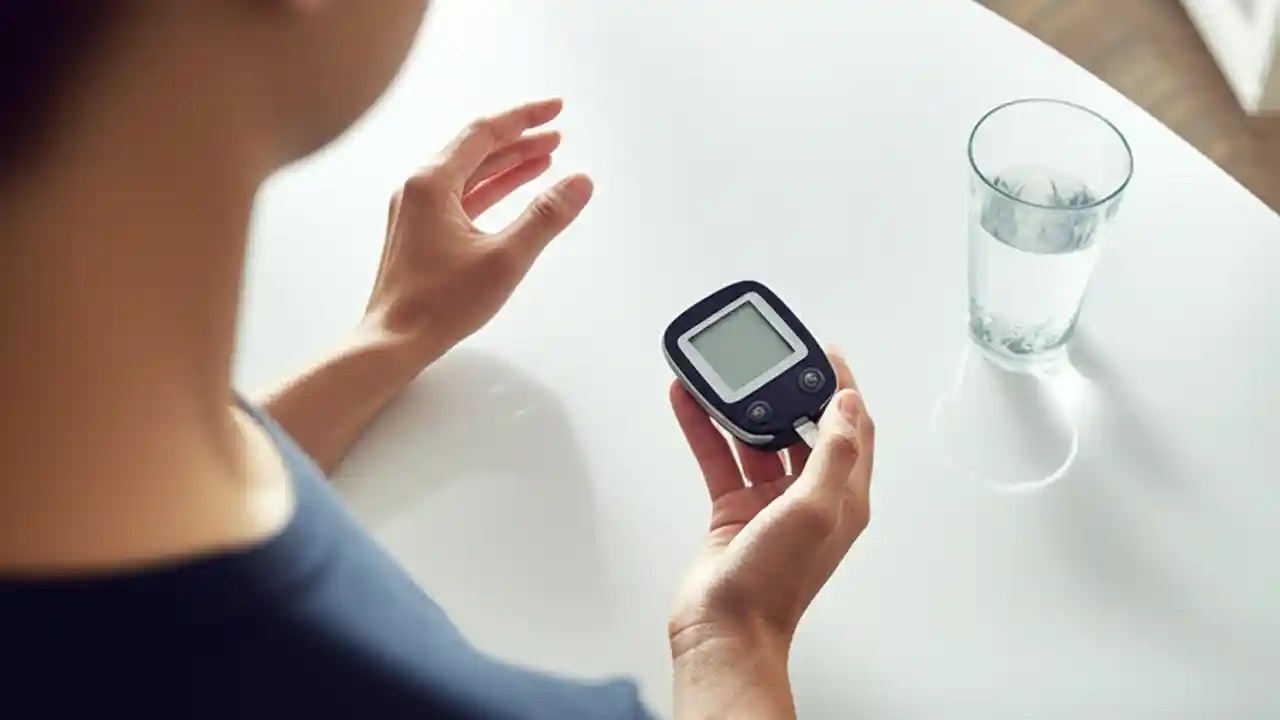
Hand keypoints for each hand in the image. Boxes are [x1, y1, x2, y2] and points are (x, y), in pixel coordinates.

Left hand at [363, 98, 592, 365]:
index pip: (484, 133)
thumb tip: (579, 183)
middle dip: (519, 139)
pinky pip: (463, 197)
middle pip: (476, 149)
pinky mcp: (421, 233)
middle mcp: (419, 189)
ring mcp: (417, 211)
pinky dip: (492, 190)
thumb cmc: (439, 304)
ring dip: (508, 164)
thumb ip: (545, 217)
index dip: (524, 118)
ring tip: (545, 157)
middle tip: (556, 132)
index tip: (555, 110)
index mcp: (432, 184)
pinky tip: (515, 191)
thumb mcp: (505, 259)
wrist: (394, 341)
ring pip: (470, 174)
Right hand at [668, 349, 874, 662]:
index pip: (853, 427)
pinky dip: (705, 430)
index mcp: (843, 497)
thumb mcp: (814, 510)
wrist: (723, 630)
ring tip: (724, 373)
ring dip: (741, 406)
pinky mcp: (733, 510)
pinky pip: (719, 458)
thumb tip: (848, 403)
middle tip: (769, 357)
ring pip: (757, 439)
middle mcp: (809, 497)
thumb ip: (833, 454)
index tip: (823, 351)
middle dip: (787, 389)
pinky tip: (688, 402)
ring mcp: (770, 503)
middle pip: (804, 427)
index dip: (841, 387)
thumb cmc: (772, 583)